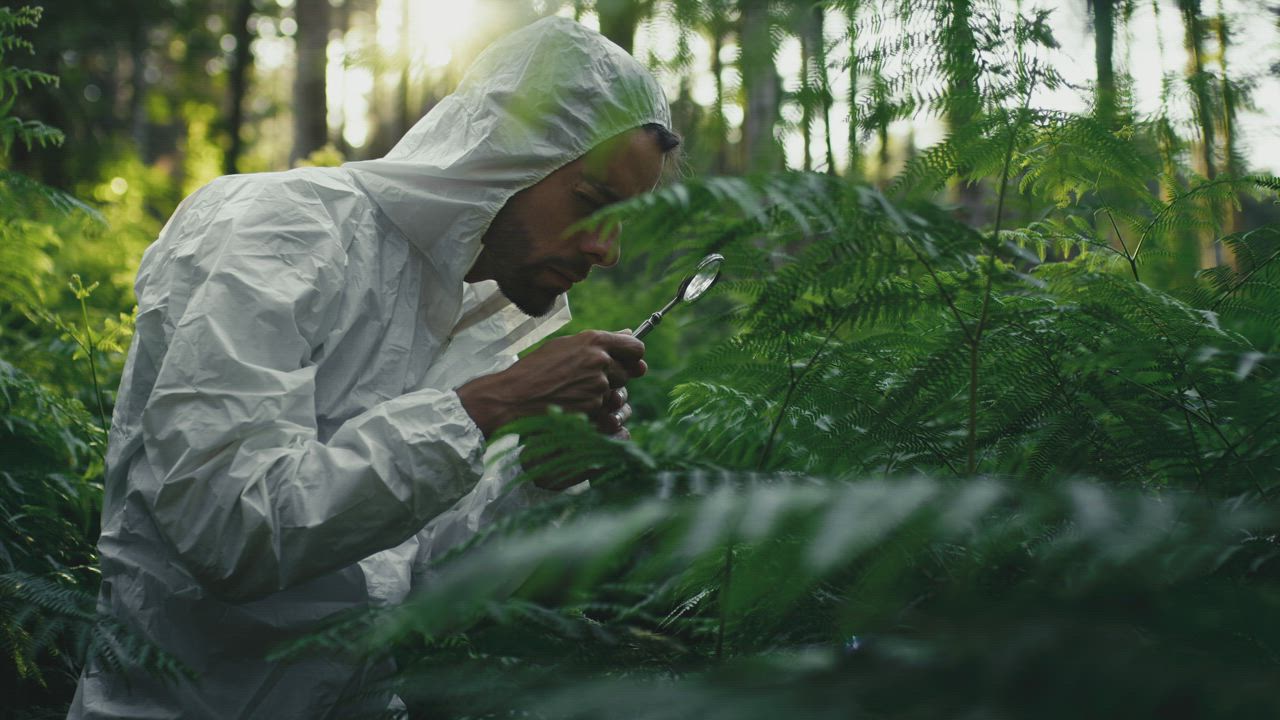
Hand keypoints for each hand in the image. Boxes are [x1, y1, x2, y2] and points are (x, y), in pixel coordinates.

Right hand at [457, 330, 645, 437]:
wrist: (515, 395)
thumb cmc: (536, 368)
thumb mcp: (566, 345)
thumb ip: (600, 341)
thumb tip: (629, 334)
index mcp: (594, 341)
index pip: (635, 348)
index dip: (634, 356)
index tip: (630, 362)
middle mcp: (600, 361)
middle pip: (629, 372)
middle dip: (615, 378)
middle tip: (591, 380)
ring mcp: (598, 386)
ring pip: (617, 393)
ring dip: (605, 395)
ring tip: (578, 392)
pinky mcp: (593, 408)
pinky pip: (607, 412)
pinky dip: (596, 412)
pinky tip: (575, 405)